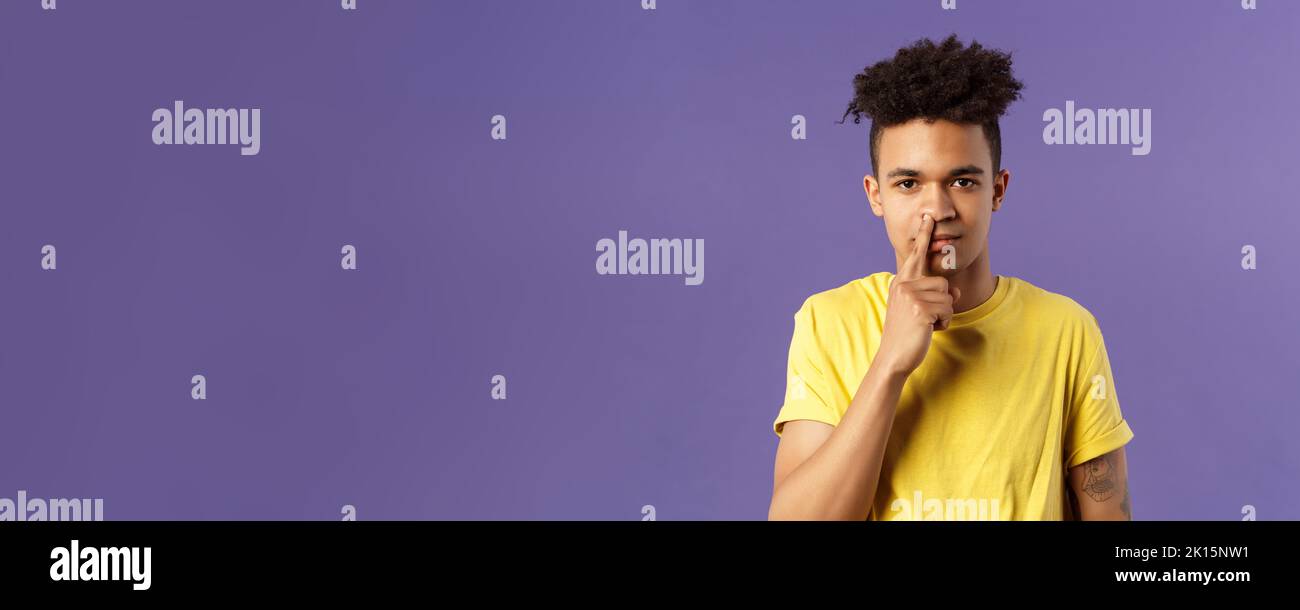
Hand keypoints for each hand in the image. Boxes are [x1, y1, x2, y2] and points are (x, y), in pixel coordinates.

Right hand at [876, 214, 961, 375]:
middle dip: (942, 302)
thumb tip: (954, 293)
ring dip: (943, 315)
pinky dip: (943, 323)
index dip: (924, 236)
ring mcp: (911, 296)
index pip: (915, 256)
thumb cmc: (906, 333)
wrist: (893, 357)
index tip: (928, 216)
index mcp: (901, 282)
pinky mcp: (921, 309)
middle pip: (942, 282)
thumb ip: (933, 295)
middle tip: (926, 318)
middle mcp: (904, 284)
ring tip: (925, 325)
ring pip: (948, 297)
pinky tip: (928, 330)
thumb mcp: (918, 309)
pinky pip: (948, 310)